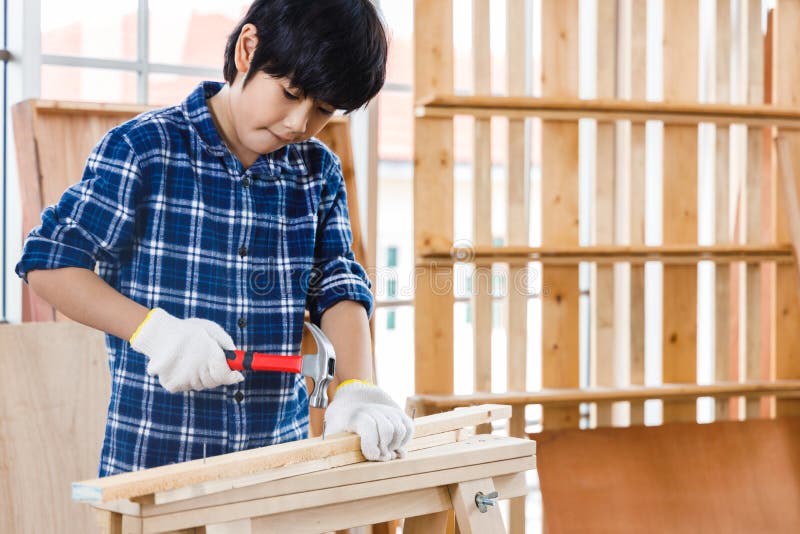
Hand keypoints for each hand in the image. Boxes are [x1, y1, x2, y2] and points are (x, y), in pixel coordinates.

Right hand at [129, 308, 243, 392]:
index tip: (236, 374)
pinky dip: (186, 379)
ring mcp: (186, 380)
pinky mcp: (173, 385)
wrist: (158, 333)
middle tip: (210, 363)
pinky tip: (182, 365)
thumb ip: (225, 342)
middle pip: (214, 382)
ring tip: (192, 360)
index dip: (232, 376)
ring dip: (200, 376)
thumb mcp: (211, 329)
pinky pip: (185, 386)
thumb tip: (235, 355)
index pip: (226, 376)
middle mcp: (200, 371)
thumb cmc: (187, 329)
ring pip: (199, 385)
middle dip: (216, 374)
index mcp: (212, 357)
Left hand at [324, 380, 413, 460]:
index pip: (368, 426)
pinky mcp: (398, 413)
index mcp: (354, 415)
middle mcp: (373, 410)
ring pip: (399, 428)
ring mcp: (387, 410)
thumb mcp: (331, 431)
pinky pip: (409, 426)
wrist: (351, 400)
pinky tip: (396, 446)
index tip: (373, 456)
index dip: (371, 444)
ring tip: (387, 451)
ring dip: (395, 444)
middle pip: (387, 429)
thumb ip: (332, 444)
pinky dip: (405, 439)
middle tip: (381, 457)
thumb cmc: (340, 422)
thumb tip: (332, 459)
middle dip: (385, 447)